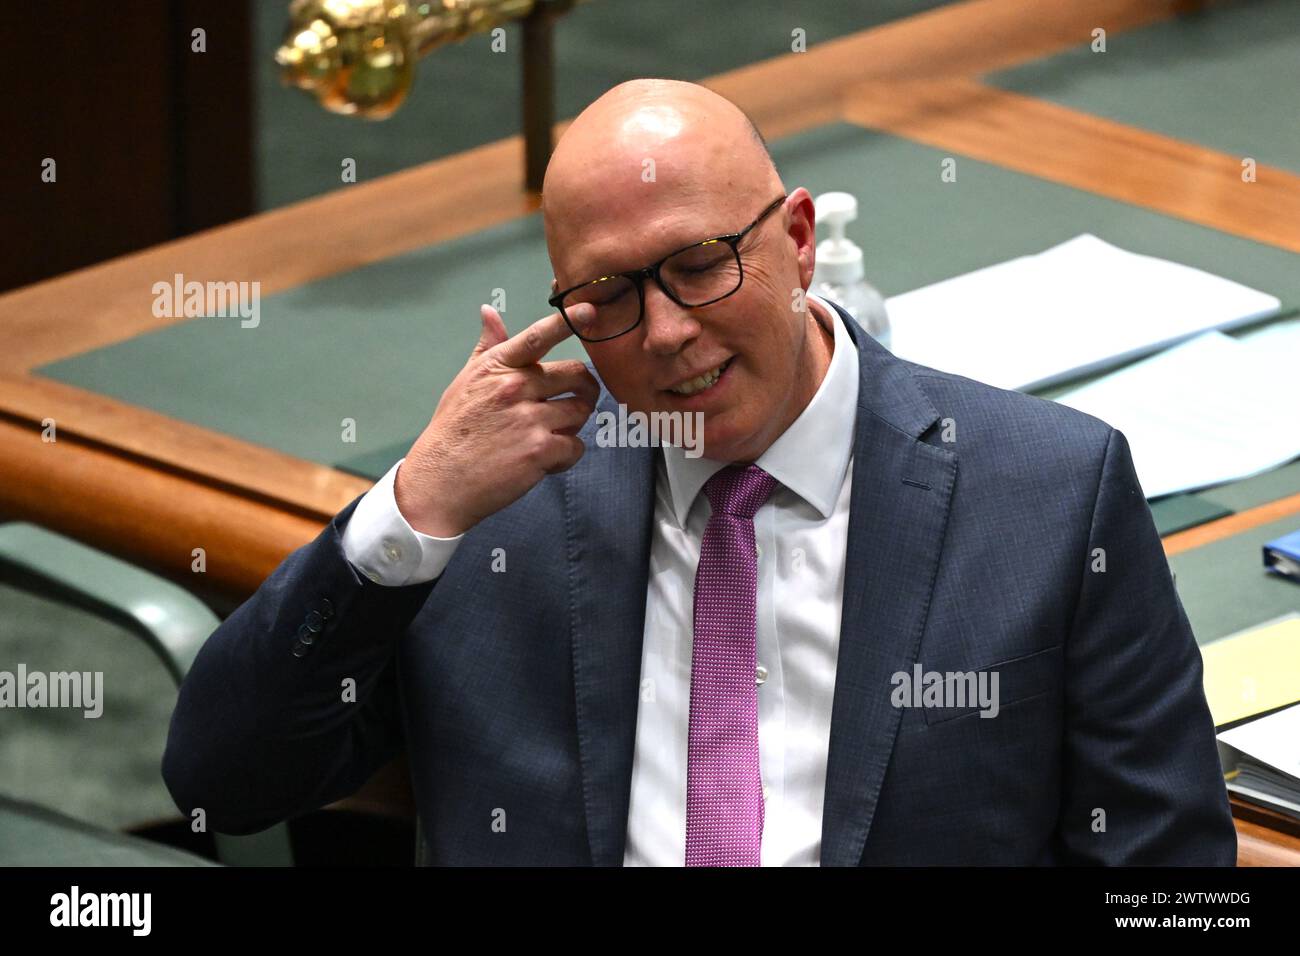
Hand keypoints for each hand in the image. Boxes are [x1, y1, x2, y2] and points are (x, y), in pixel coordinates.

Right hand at [393, 303, 599, 536]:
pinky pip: (575, 447)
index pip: (537, 337)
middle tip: (578, 402)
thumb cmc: (453, 431)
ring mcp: (529, 419)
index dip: (568, 322)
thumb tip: (489, 311)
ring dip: (573, 426)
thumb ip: (487, 347)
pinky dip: (566, 456)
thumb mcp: (465, 381)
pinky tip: (545, 462)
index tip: (590, 311)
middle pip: (576, 376)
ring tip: (551, 436)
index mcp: (497, 367)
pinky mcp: (539, 451)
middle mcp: (514, 387)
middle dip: (585, 389)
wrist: (439, 481)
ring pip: (580, 412)